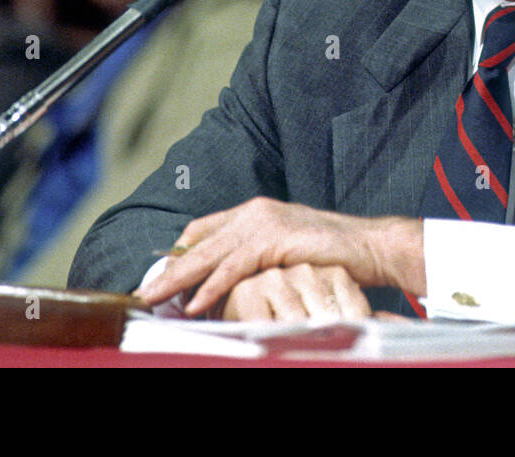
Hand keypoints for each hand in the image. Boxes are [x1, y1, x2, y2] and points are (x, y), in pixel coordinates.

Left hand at [136, 196, 425, 315]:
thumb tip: (230, 283)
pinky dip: (210, 286)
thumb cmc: (333, 255)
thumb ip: (258, 259)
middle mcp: (254, 211)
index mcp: (255, 211)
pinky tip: (195, 303)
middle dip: (168, 269)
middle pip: (198, 240)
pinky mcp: (274, 239)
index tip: (162, 277)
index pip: (203, 229)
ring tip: (155, 299)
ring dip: (178, 279)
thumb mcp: (287, 252)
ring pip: (209, 253)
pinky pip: (233, 267)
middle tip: (144, 292)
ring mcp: (264, 222)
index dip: (179, 254)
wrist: (370, 247)